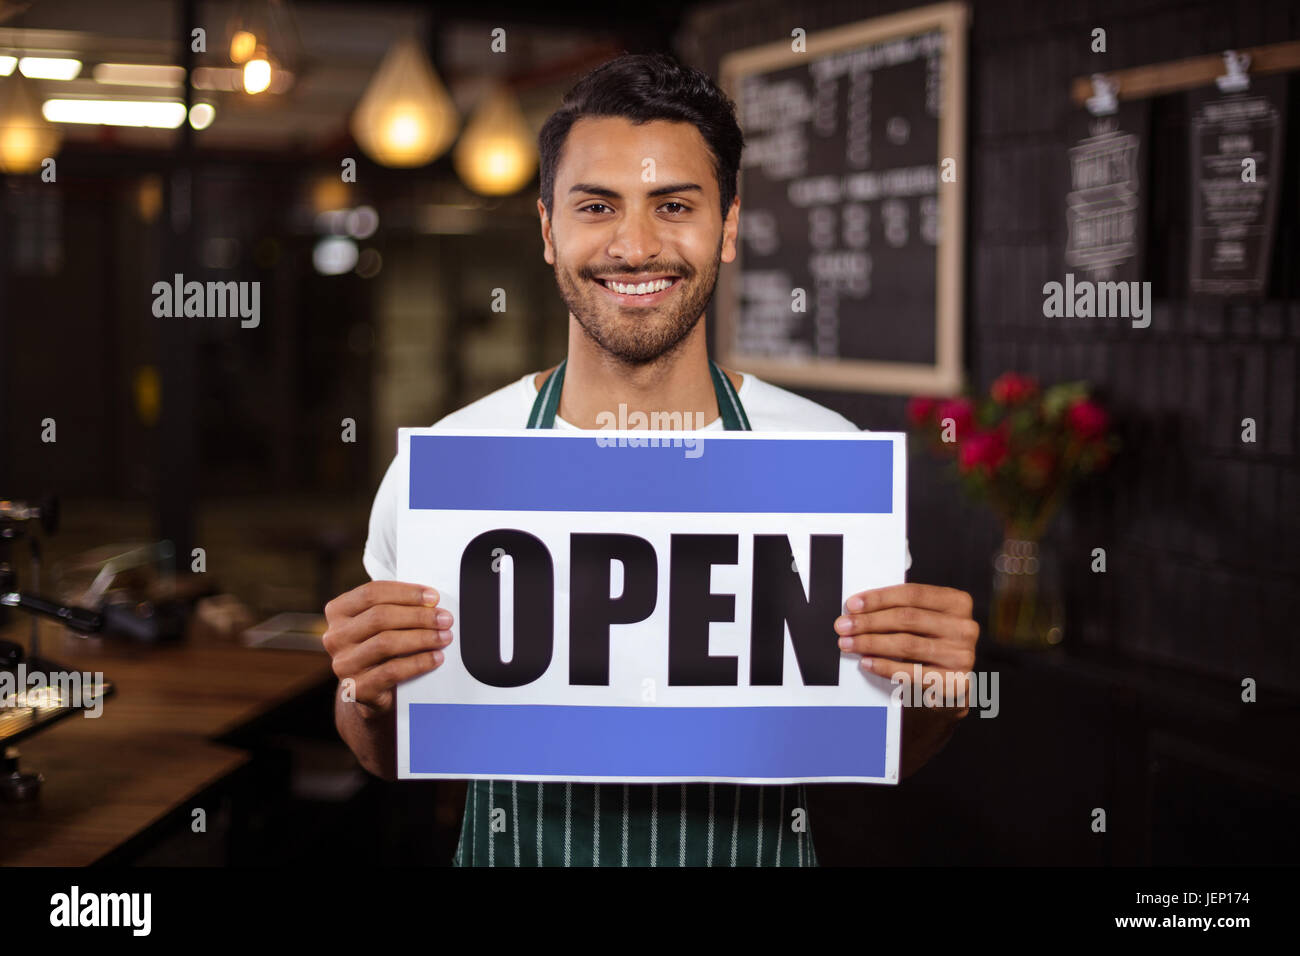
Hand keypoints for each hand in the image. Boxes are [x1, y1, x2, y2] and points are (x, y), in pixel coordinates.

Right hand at [323, 581, 453, 719]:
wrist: (371, 689)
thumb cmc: (381, 647)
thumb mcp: (382, 622)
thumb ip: (398, 606)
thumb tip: (431, 600)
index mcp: (339, 612)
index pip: (371, 593)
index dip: (406, 593)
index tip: (433, 597)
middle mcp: (335, 637)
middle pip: (380, 617)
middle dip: (419, 616)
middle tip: (445, 619)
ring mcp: (343, 664)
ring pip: (386, 643)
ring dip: (422, 638)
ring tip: (445, 637)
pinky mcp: (356, 688)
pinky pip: (391, 671)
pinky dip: (418, 663)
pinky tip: (436, 658)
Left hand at [834, 583, 977, 715]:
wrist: (948, 688)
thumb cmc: (929, 647)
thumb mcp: (923, 622)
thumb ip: (900, 609)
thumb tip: (858, 608)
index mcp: (957, 603)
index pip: (913, 594)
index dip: (879, 598)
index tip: (852, 604)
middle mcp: (964, 627)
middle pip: (907, 618)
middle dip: (869, 621)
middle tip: (843, 625)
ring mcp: (962, 656)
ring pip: (907, 644)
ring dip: (871, 643)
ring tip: (848, 643)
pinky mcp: (954, 683)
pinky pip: (912, 672)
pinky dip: (885, 666)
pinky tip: (867, 662)